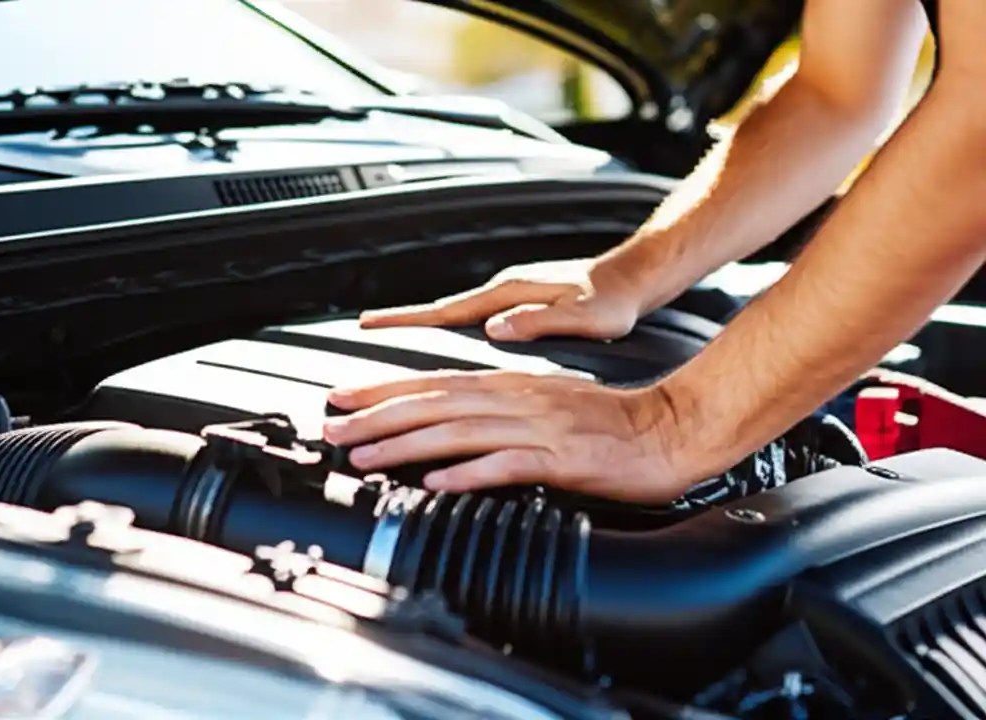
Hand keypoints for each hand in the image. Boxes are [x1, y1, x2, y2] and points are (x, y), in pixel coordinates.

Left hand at [322, 370, 698, 503]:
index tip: (342, 398)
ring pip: (458, 431)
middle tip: (333, 427)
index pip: (432, 384)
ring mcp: (538, 427)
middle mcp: (516, 399)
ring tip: (364, 456)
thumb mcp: (543, 406)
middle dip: (377, 416)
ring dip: (406, 445)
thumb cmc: (608, 423)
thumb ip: (495, 414)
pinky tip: (437, 484)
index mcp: (509, 385)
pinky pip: (508, 465)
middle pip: (434, 404)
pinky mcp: (562, 458)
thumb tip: (447, 430)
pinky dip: (469, 473)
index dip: (382, 391)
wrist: (670, 429)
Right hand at [359, 259, 641, 340]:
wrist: (636, 278)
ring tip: (392, 341)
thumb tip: (495, 328)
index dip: (405, 321)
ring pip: (453, 314)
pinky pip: (471, 317)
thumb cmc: (615, 302)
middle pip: (438, 310)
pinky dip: (448, 327)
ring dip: (422, 325)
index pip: (444, 311)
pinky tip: (446, 340)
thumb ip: (539, 322)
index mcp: (508, 294)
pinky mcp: (518, 303)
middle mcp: (502, 291)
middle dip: (399, 321)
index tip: (368, 326)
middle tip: (363, 330)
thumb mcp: (583, 318)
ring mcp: (509, 295)